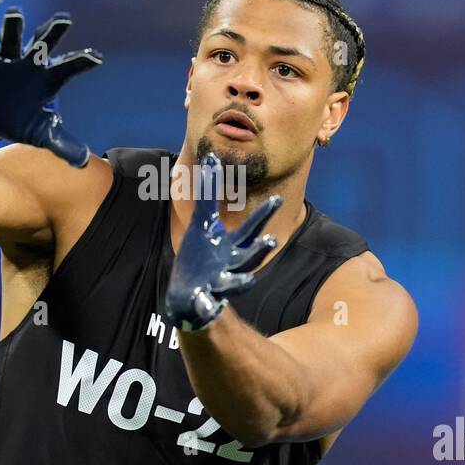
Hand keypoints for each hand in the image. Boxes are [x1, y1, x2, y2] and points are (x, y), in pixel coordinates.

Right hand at [0, 8, 101, 167]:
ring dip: (13, 27)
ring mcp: (7, 60)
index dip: (82, 61)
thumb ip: (62, 145)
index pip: (69, 67)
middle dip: (52, 31)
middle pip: (43, 43)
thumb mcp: (42, 134)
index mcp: (49, 78)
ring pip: (12, 38)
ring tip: (15, 14)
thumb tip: (83, 163)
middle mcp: (30, 63)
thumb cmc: (21, 121)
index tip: (96, 58)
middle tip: (64, 20)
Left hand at [164, 153, 281, 330]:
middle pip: (249, 257)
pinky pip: (207, 304)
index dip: (263, 216)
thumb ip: (208, 193)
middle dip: (259, 250)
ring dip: (241, 283)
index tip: (277, 198)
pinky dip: (207, 305)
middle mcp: (230, 265)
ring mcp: (218, 284)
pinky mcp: (203, 300)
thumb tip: (211, 158)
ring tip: (248, 282)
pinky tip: (206, 302)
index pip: (251, 229)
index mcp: (231, 246)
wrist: (186, 292)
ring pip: (235, 284)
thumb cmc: (199, 254)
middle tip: (271, 240)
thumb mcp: (202, 223)